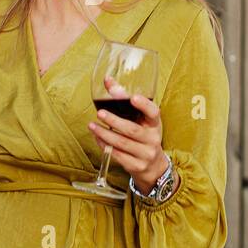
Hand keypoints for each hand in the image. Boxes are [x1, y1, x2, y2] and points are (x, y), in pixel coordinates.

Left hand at [87, 75, 173, 194]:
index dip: (144, 105)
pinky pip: (117, 155)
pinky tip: (97, 137)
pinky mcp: (136, 166)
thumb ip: (125, 101)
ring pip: (122, 143)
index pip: (153, 112)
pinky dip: (105, 145)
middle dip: (114, 121)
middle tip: (100, 113)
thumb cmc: (143, 137)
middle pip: (132, 130)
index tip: (134, 97)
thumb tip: (108, 80)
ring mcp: (145, 154)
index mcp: (154, 124)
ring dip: (105, 134)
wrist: (153, 167)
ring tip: (92, 126)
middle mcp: (153, 139)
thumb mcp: (141, 120)